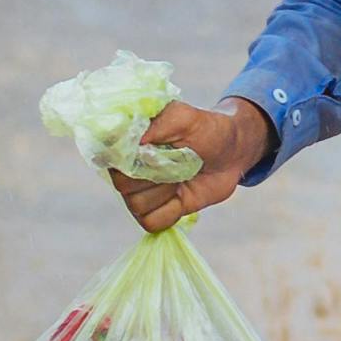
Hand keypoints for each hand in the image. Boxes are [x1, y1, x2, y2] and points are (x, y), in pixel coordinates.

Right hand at [116, 94, 271, 235]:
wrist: (231, 153)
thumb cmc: (206, 130)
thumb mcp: (185, 118)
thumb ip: (158, 124)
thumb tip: (134, 143)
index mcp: (127, 142)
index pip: (109, 156)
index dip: (131, 158)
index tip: (156, 150)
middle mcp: (127, 169)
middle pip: (123, 184)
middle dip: (156, 175)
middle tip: (178, 161)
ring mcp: (140, 192)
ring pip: (137, 205)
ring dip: (166, 192)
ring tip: (182, 175)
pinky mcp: (155, 212)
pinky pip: (152, 223)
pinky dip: (171, 212)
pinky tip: (183, 195)